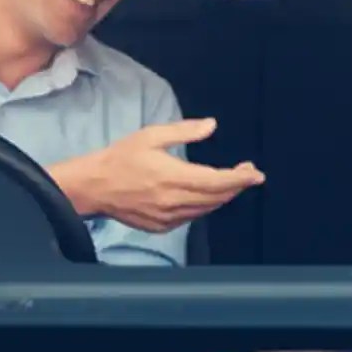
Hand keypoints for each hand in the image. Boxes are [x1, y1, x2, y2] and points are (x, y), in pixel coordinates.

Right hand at [49, 118, 264, 232]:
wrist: (94, 187)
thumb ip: (184, 131)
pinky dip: (205, 206)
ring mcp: (168, 218)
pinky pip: (192, 217)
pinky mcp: (161, 227)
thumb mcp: (151, 136)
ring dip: (223, 196)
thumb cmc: (121, 158)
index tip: (257, 173)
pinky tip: (208, 195)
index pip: (217, 182)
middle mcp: (174, 202)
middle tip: (248, 172)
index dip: (241, 179)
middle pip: (217, 197)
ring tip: (232, 181)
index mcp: (173, 177)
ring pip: (207, 210)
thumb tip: (212, 125)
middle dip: (237, 186)